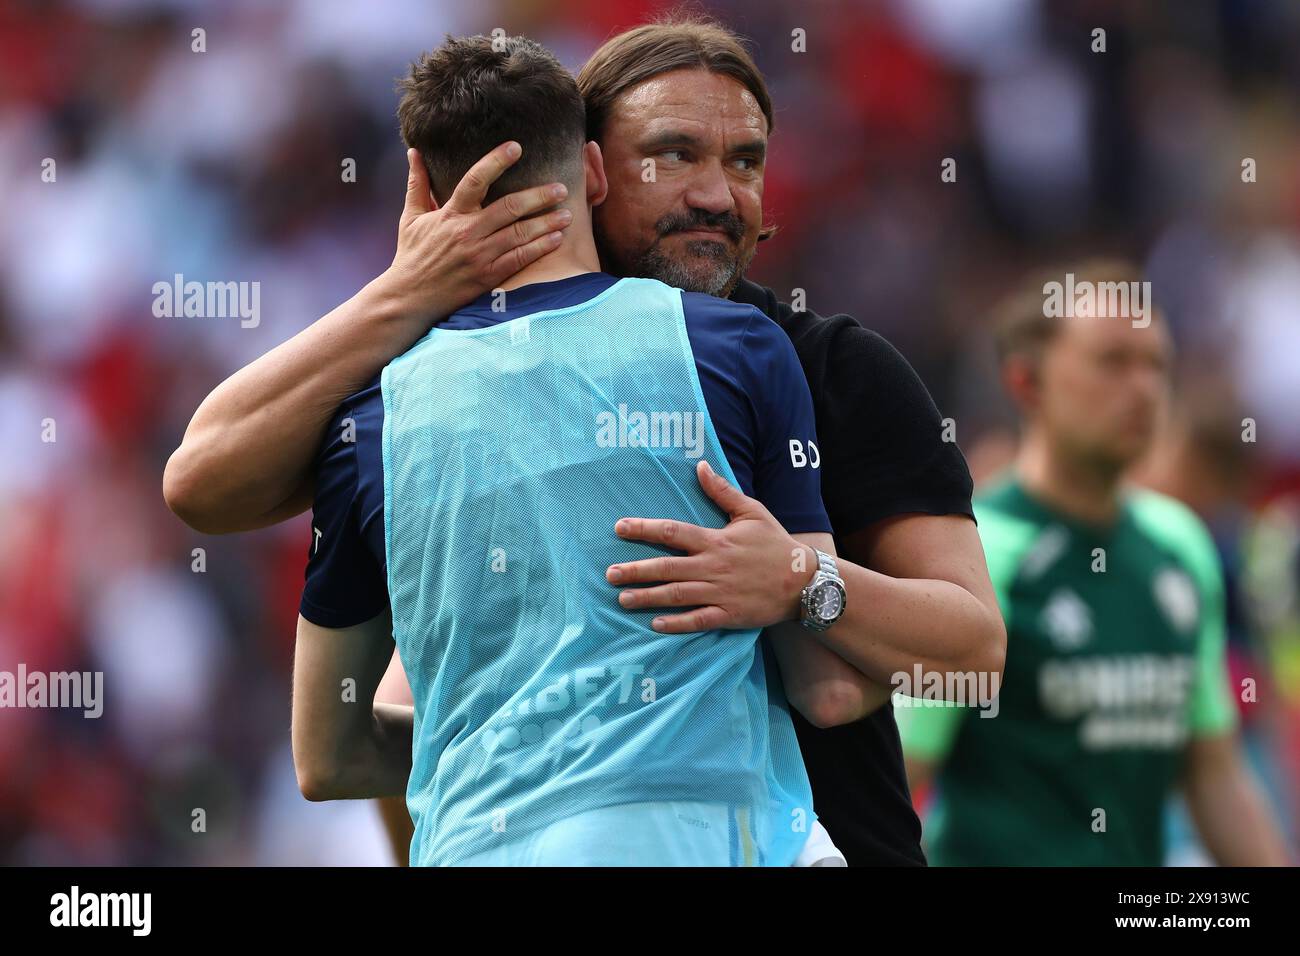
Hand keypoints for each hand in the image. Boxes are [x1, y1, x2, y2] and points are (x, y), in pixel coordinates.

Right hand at [380, 142, 573, 322]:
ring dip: (547, 223)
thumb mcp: (411, 217)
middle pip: (509, 208)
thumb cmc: (412, 254)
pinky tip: (557, 239)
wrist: (411, 297)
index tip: (516, 147)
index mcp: (450, 214)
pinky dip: (540, 248)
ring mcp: (480, 256)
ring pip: (520, 234)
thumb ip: (417, 183)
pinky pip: (520, 259)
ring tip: (567, 213)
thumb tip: (414, 151)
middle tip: (561, 188)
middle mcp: (468, 233)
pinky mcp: (488, 276)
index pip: (475, 180)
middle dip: (538, 196)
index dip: (496, 162)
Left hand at [605, 460, 817, 632]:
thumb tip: (700, 465)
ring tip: (622, 599)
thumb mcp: (752, 511)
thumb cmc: (776, 544)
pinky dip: (676, 623)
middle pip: (667, 567)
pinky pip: (698, 620)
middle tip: (609, 574)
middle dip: (636, 570)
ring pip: (677, 595)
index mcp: (715, 540)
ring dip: (648, 597)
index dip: (644, 529)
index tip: (619, 528)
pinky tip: (655, 624)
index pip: (672, 532)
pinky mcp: (729, 615)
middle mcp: (713, 567)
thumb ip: (722, 491)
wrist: (804, 581)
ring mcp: (720, 593)